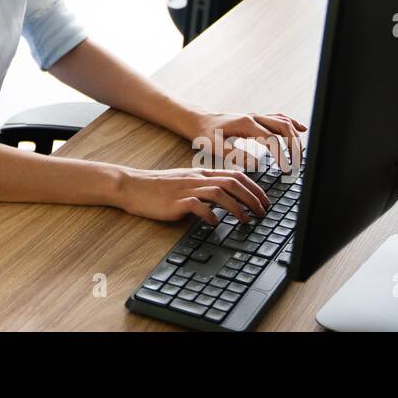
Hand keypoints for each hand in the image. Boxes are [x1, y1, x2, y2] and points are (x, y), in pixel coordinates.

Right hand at [114, 166, 270, 223]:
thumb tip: (225, 200)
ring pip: (220, 193)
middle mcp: (197, 179)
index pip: (235, 175)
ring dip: (238, 207)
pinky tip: (215, 224)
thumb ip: (204, 188)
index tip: (265, 201)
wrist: (133, 186)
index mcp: (201, 173)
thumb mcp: (186, 182)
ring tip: (246, 220)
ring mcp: (187, 189)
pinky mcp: (176, 202)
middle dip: (253, 198)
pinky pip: (198, 206)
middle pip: (233, 183)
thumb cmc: (158, 187)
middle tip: (263, 212)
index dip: (254, 188)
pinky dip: (210, 215)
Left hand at [185, 111, 307, 172]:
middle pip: (284, 128)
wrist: (199, 121)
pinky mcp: (257, 119)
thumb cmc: (205, 135)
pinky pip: (280, 118)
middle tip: (297, 165)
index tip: (286, 170)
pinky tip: (301, 130)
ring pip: (284, 122)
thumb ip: (234, 154)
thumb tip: (256, 164)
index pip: (272, 139)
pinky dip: (292, 124)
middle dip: (294, 147)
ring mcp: (257, 116)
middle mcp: (254, 117)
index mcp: (246, 124)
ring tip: (300, 156)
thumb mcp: (214, 146)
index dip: (282, 155)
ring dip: (295, 137)